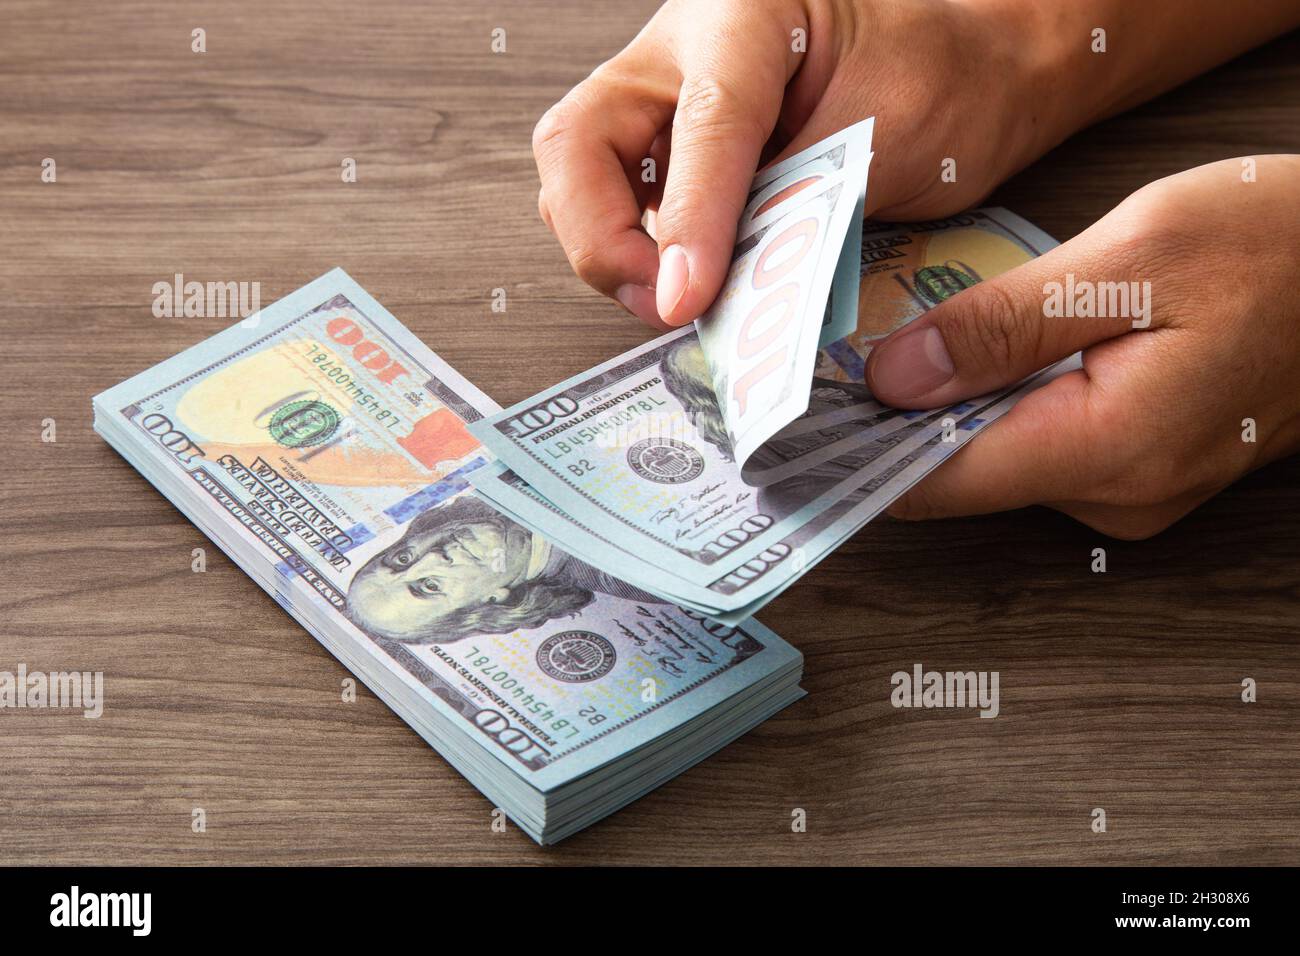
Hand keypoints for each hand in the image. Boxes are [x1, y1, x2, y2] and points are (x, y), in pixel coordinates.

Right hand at [532, 0, 1065, 328]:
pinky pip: (620, 201)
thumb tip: (712, 288)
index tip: (686, 300)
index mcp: (747, 10)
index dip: (687, 221)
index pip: (700, 123)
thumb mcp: (882, 140)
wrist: (970, 70)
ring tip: (681, 299)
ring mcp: (667, 91)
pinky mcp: (672, 142)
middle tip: (665, 302)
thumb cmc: (944, 81)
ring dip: (614, 250)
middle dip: (601, 236)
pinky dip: (640, 253)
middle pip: (577, 142)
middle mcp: (686, 42)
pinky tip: (689, 281)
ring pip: (580, 176)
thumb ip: (793, 202)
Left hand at [866, 155, 1299, 538]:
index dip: (860, 454)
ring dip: (957, 406)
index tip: (802, 420)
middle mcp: (1118, 494)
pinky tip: (998, 355)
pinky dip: (1007, 406)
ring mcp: (1136, 491)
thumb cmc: (1276, 244)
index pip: (936, 485)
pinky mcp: (1144, 470)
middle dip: (903, 419)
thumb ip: (1004, 326)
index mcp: (1107, 448)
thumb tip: (893, 379)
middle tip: (847, 358)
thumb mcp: (1130, 256)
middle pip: (962, 474)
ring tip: (924, 344)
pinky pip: (1044, 447)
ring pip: (1001, 459)